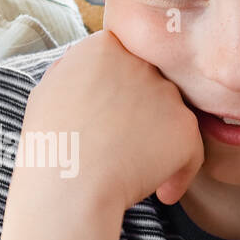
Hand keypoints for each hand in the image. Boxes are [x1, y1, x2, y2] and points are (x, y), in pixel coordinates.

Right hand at [20, 28, 203, 212]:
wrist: (66, 183)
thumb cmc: (50, 145)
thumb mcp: (48, 91)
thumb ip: (75, 72)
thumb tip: (91, 72)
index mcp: (104, 46)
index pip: (123, 62)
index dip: (115, 94)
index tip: (107, 119)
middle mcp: (140, 61)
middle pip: (149, 87)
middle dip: (140, 116)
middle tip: (121, 147)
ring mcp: (167, 92)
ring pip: (171, 117)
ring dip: (158, 142)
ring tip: (135, 172)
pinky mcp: (185, 125)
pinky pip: (191, 149)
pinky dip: (178, 172)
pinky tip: (162, 192)